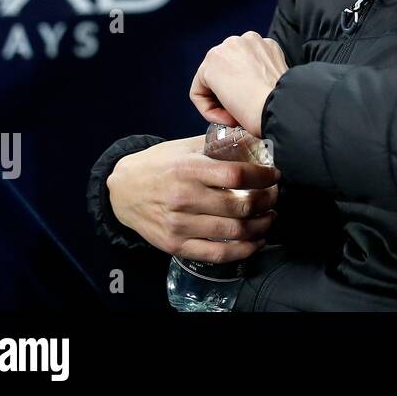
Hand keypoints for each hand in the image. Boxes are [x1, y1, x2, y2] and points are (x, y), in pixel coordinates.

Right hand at [107, 135, 279, 261]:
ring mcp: (179, 225)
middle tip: (275, 196)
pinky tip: (256, 240)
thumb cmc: (158, 165)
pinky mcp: (175, 245)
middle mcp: (184, 198)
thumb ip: (218, 145)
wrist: (121, 191)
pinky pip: (218, 254)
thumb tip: (256, 142)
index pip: (237, 174)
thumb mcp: (184, 147)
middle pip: (240, 205)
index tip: (275, 175)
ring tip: (270, 216)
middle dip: (268, 201)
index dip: (264, 177)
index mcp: (188, 169)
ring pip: (234, 231)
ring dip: (262, 225)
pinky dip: (244, 249)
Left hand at [189, 31, 287, 136]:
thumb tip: (243, 88)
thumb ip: (259, 75)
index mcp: (263, 44)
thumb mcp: (275, 79)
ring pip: (209, 80)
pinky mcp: (209, 67)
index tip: (253, 104)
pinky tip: (228, 117)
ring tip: (235, 116)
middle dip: (229, 93)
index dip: (245, 90)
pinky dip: (208, 109)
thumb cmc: (283, 101)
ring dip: (219, 101)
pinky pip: (199, 92)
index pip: (241, 66)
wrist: (280, 107)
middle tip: (241, 112)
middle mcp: (244, 40)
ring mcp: (225, 50)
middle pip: (224, 70)